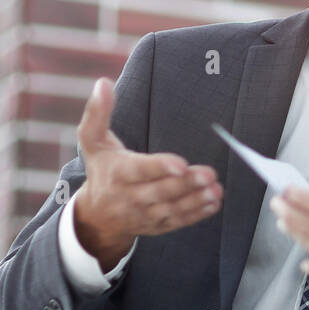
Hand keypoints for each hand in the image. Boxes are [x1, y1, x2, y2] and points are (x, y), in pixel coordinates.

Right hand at [72, 77, 222, 268]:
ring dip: (195, 200)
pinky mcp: (157, 225)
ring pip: (172, 208)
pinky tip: (214, 203)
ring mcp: (144, 214)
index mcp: (118, 173)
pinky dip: (197, 214)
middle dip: (186, 183)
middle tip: (209, 174)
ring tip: (215, 190)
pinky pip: (178, 221)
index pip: (139, 170)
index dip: (160, 167)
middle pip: (160, 191)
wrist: (96, 215)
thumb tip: (103, 83)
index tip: (180, 163)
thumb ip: (98, 112)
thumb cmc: (101, 169)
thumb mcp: (93, 140)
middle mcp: (130, 197)